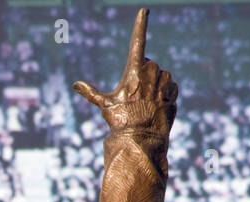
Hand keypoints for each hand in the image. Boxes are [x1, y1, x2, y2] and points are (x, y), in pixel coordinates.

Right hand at [73, 8, 177, 135]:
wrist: (140, 141)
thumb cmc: (120, 122)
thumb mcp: (104, 106)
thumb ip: (91, 92)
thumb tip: (76, 84)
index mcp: (133, 72)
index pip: (137, 42)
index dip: (140, 25)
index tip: (145, 10)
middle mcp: (151, 73)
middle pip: (148, 64)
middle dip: (143, 74)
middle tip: (135, 94)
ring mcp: (164, 83)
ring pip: (161, 75)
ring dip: (155, 84)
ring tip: (146, 102)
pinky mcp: (174, 93)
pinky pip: (172, 86)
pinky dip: (166, 93)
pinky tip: (157, 106)